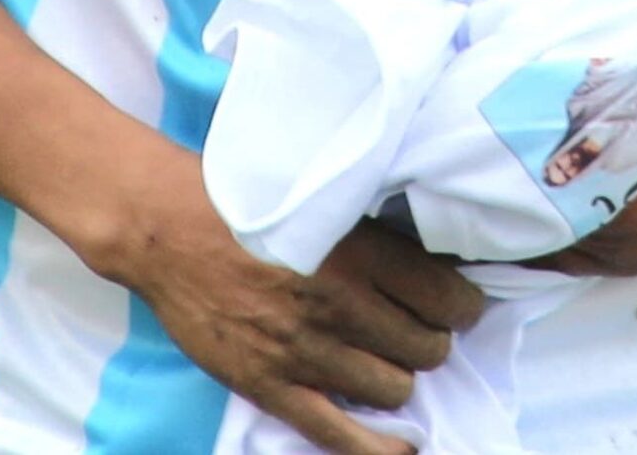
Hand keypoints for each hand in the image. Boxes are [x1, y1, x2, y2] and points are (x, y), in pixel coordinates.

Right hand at [95, 158, 485, 454]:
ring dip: (400, 379)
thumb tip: (435, 267)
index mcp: (363, 255)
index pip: (446, 297)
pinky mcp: (269, 386)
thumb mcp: (333, 207)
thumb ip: (382, 241)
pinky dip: (375, 446)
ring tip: (389, 363)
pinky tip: (402, 447)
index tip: (461, 306)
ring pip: (393, 388)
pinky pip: (336, 433)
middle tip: (418, 333)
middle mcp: (342, 307)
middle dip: (431, 342)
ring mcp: (305, 352)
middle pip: (426, 347)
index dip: (464, 306)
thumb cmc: (254, 208)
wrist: (172, 232)